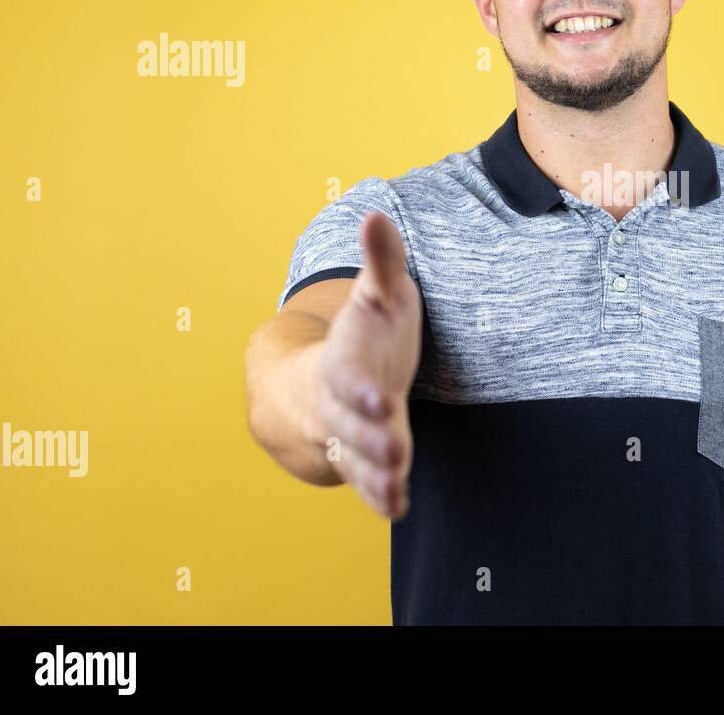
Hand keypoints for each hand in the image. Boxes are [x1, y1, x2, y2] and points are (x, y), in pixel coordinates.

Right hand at [309, 211, 421, 518]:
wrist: (325, 377)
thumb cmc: (364, 332)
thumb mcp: (377, 294)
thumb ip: (381, 262)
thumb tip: (376, 215)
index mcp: (345, 364)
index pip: (350, 379)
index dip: (362, 390)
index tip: (382, 398)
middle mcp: (344, 406)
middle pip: (352, 426)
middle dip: (371, 438)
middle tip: (394, 452)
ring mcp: (354, 436)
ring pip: (358, 460)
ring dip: (376, 476)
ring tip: (395, 489)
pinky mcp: (368, 460)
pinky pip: (370, 482)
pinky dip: (381, 496)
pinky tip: (398, 509)